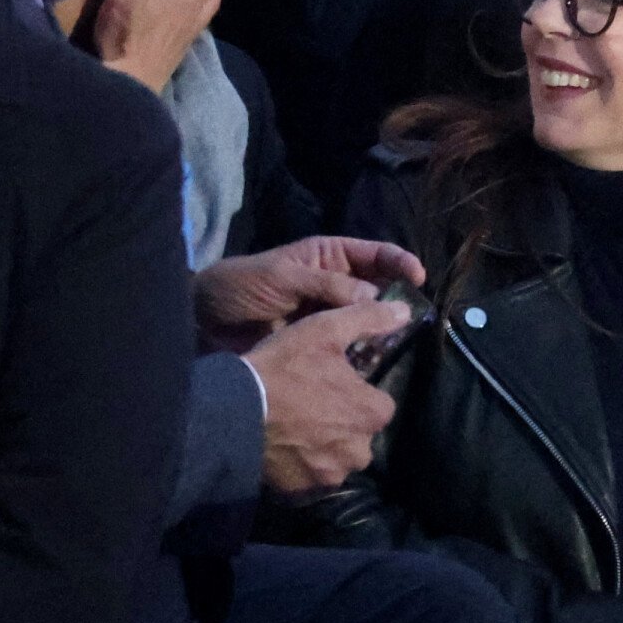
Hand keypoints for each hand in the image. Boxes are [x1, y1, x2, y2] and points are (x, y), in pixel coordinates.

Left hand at [195, 236, 425, 345]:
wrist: (204, 320)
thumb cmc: (240, 286)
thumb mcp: (282, 277)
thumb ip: (327, 285)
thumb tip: (375, 297)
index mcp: (329, 258)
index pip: (375, 256)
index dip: (399, 263)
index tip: (417, 278)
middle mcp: (336, 285)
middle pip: (379, 291)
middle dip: (395, 305)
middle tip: (406, 322)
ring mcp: (328, 317)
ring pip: (366, 323)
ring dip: (379, 334)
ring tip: (386, 347)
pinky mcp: (318, 345)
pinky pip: (348, 349)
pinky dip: (360, 357)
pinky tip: (365, 366)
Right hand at [246, 298, 410, 492]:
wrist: (234, 408)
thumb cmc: (285, 366)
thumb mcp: (326, 330)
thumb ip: (368, 320)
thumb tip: (405, 310)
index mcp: (372, 413)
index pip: (379, 404)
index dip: (358, 393)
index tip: (335, 383)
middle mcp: (359, 450)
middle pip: (359, 434)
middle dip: (343, 422)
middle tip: (312, 404)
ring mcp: (330, 474)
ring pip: (337, 457)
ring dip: (323, 445)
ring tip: (296, 426)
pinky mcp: (302, 489)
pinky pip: (310, 476)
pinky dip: (301, 464)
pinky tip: (283, 445)